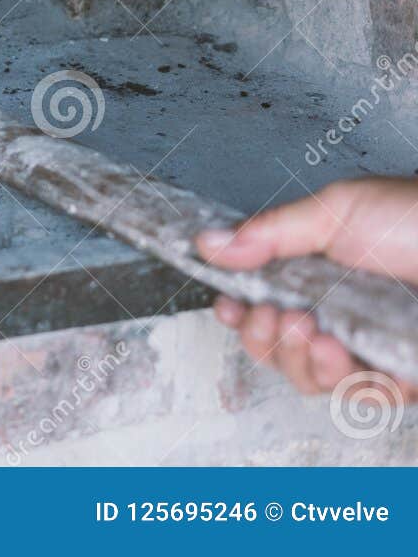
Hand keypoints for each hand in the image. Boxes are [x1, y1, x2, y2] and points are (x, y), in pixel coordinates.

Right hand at [196, 176, 417, 398]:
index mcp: (316, 276)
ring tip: (308, 333)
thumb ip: (271, 233)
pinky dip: (345, 380)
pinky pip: (364, 397)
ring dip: (297, 360)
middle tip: (273, 316)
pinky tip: (339, 353)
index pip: (260, 305)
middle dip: (264, 339)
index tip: (229, 307)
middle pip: (278, 351)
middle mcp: (339, 315)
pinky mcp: (403, 374)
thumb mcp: (337, 211)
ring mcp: (370, 347)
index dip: (238, 314)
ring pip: (313, 379)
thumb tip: (210, 243)